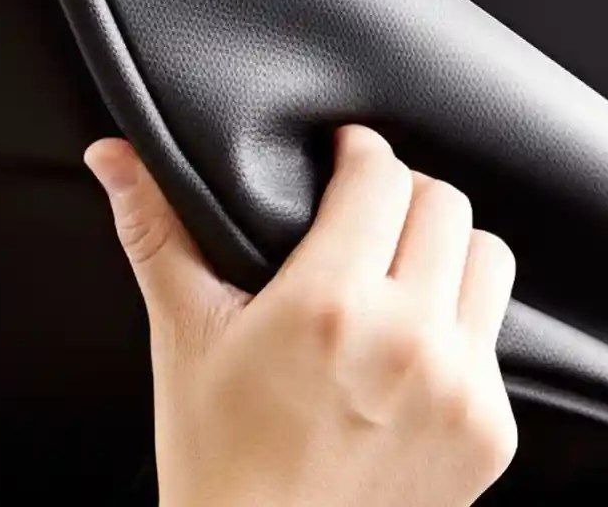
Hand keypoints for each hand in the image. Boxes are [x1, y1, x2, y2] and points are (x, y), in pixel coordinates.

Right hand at [84, 124, 516, 506]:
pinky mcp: (490, 432)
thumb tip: (112, 155)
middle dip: (403, 194)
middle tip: (364, 213)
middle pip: (446, 205)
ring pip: (488, 260)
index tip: (342, 155)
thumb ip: (154, 231)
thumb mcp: (183, 336)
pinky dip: (459, 325)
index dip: (360, 152)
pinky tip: (408, 346)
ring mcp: (459, 389)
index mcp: (327, 304)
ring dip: (446, 250)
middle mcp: (407, 339)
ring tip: (398, 271)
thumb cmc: (215, 455)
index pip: (382, 176)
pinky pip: (494, 339)